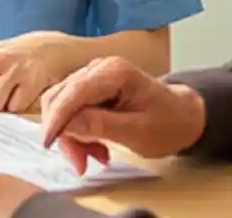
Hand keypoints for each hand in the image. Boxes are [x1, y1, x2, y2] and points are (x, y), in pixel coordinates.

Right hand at [40, 57, 204, 174]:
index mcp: (114, 72)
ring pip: (62, 106)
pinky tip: (96, 147)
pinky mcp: (90, 89)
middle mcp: (98, 68)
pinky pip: (71, 110)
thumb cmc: (167, 123)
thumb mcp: (137, 131)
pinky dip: (78, 132)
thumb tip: (67, 125)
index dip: (57, 119)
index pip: (73, 93)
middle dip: (65, 133)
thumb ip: (101, 126)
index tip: (49, 144)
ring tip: (96, 156)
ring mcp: (93, 76)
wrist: (182, 117)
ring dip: (72, 136)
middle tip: (81, 163)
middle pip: (61, 98)